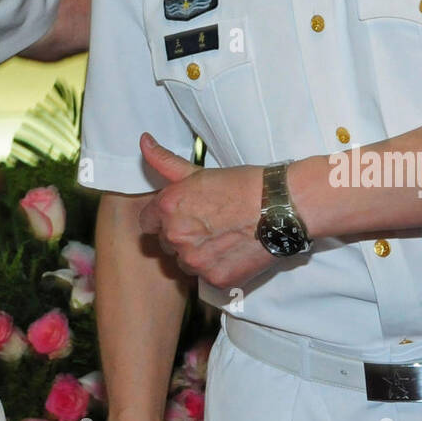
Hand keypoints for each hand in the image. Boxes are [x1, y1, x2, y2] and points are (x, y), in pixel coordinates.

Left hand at [135, 134, 275, 288]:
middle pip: (166, 244)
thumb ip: (164, 161)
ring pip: (184, 264)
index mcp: (168, 207)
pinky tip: (233, 253)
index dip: (163, 219)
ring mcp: (195, 261)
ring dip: (196, 256)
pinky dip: (217, 269)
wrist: (278, 207)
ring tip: (221, 239)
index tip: (182, 216)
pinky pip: (206, 278)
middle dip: (181, 237)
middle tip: (208, 225)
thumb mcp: (198, 172)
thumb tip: (143, 140)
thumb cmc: (240, 185)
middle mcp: (175, 236)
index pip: (146, 223)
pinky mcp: (214, 279)